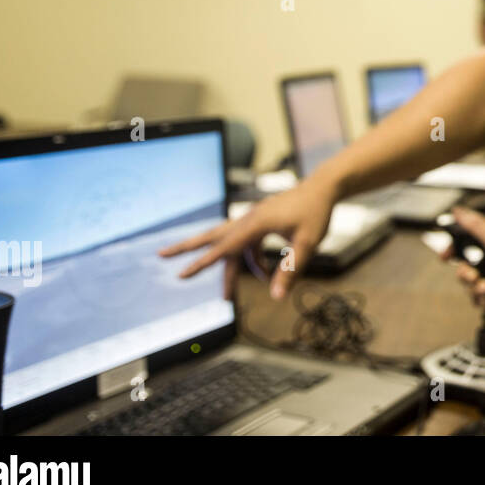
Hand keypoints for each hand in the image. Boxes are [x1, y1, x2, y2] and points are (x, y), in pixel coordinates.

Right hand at [158, 177, 337, 300]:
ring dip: (230, 268)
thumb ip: (291, 270)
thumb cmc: (316, 212)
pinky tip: (267, 273)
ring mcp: (253, 219)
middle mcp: (249, 219)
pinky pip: (248, 245)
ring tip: (228, 294)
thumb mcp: (308, 244)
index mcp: (256, 223)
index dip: (203, 263)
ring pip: (229, 244)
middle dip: (188, 248)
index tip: (182, 274)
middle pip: (212, 236)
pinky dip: (252, 261)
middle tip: (161, 254)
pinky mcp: (260, 221)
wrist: (323, 188)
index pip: (224, 248)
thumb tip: (276, 296)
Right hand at [441, 207, 484, 307]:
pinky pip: (478, 299)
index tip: (445, 257)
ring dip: (476, 288)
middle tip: (473, 276)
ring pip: (468, 286)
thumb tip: (458, 211)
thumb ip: (475, 225)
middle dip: (465, 275)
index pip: (461, 247)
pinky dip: (483, 299)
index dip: (451, 252)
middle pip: (462, 270)